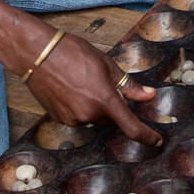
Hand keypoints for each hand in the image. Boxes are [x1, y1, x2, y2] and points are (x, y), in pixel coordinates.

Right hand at [27, 30, 163, 145]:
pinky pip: (79, 118)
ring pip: (94, 118)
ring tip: (83, 82)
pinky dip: (81, 108)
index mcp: (104, 100)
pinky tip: (72, 89)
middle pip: (111, 120)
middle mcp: (89, 114)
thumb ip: (129, 85)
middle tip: (105, 86)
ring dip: (96, 107)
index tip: (156, 140)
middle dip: (114, 108)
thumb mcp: (107, 65)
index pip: (131, 127)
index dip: (147, 136)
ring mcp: (72, 119)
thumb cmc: (72, 53)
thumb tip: (149, 95)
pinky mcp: (59, 119)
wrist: (37, 54)